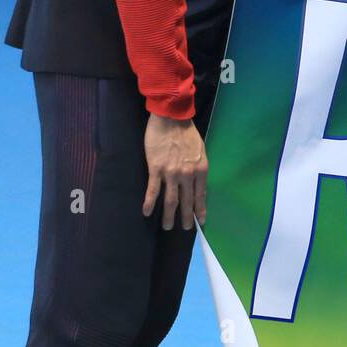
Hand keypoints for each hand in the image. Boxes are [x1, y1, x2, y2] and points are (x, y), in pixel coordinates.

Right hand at [142, 114, 207, 231]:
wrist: (171, 117)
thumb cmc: (186, 133)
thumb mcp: (200, 151)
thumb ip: (198, 168)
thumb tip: (196, 182)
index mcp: (201, 170)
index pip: (201, 195)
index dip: (200, 209)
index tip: (201, 221)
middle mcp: (188, 175)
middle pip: (186, 201)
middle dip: (186, 217)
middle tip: (185, 229)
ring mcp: (171, 173)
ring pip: (170, 200)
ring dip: (168, 215)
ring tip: (167, 227)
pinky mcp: (155, 169)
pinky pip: (153, 190)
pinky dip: (149, 203)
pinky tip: (146, 212)